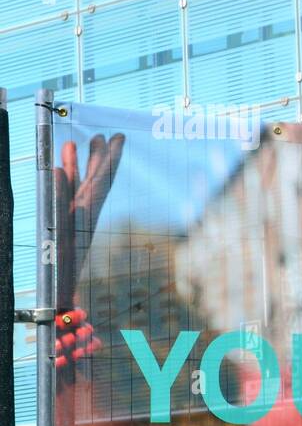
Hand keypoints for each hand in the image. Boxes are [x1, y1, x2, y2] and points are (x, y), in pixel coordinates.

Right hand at [53, 134, 123, 307]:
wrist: (60, 290)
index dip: (111, 156)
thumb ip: (56, 198)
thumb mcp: (57, 229)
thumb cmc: (59, 264)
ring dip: (82, 164)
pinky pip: (69, 196)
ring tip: (80, 142)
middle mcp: (85, 210)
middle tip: (107, 135)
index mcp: (88, 210)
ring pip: (81, 184)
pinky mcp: (67, 222)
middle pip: (98, 177)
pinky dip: (66, 179)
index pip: (103, 177)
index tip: (120, 137)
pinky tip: (63, 168)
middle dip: (102, 156)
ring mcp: (76, 215)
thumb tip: (57, 169)